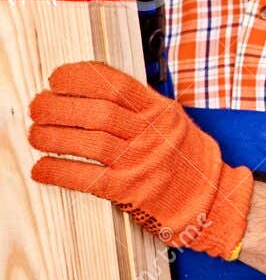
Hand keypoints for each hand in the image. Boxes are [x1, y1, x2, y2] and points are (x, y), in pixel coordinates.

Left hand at [28, 62, 251, 259]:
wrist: (214, 201)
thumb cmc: (188, 162)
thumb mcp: (171, 123)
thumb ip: (138, 107)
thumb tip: (91, 92)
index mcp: (159, 112)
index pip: (114, 84)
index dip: (79, 78)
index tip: (57, 79)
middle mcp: (151, 134)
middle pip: (96, 112)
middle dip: (58, 107)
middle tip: (39, 107)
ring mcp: (141, 163)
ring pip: (88, 142)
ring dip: (52, 137)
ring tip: (37, 135)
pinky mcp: (130, 191)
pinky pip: (86, 178)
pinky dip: (58, 172)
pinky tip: (42, 168)